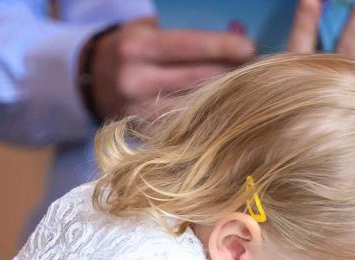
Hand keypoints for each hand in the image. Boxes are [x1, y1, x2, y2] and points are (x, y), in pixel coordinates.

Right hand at [90, 17, 254, 120]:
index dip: (221, 46)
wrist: (93, 81)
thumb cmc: (134, 48)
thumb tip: (234, 34)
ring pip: (196, 106)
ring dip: (226, 98)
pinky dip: (210, 116)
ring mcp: (139, 112)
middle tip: (261, 68)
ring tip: (250, 89)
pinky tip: (230, 110)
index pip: (186, 46)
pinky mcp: (146, 133)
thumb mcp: (149, 30)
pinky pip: (187, 125)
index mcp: (135, 48)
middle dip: (231, 72)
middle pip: (197, 79)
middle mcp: (134, 82)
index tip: (250, 47)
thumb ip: (183, 33)